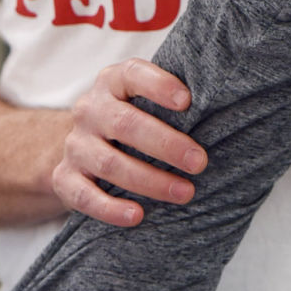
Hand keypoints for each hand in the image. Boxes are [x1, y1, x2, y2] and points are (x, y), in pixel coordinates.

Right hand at [51, 58, 206, 226]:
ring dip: (150, 181)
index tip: (188, 101)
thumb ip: (173, 99)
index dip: (159, 86)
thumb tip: (226, 111)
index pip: (133, 74)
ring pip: (110, 163)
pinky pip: (83, 195)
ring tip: (185, 193)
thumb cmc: (132, 119)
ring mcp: (75, 145)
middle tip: (200, 162)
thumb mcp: (144, 99)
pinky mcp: (63, 178)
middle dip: (166, 144)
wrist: (83, 144)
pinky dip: (110, 208)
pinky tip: (137, 215)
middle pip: (125, 124)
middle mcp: (90, 109)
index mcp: (112, 82)